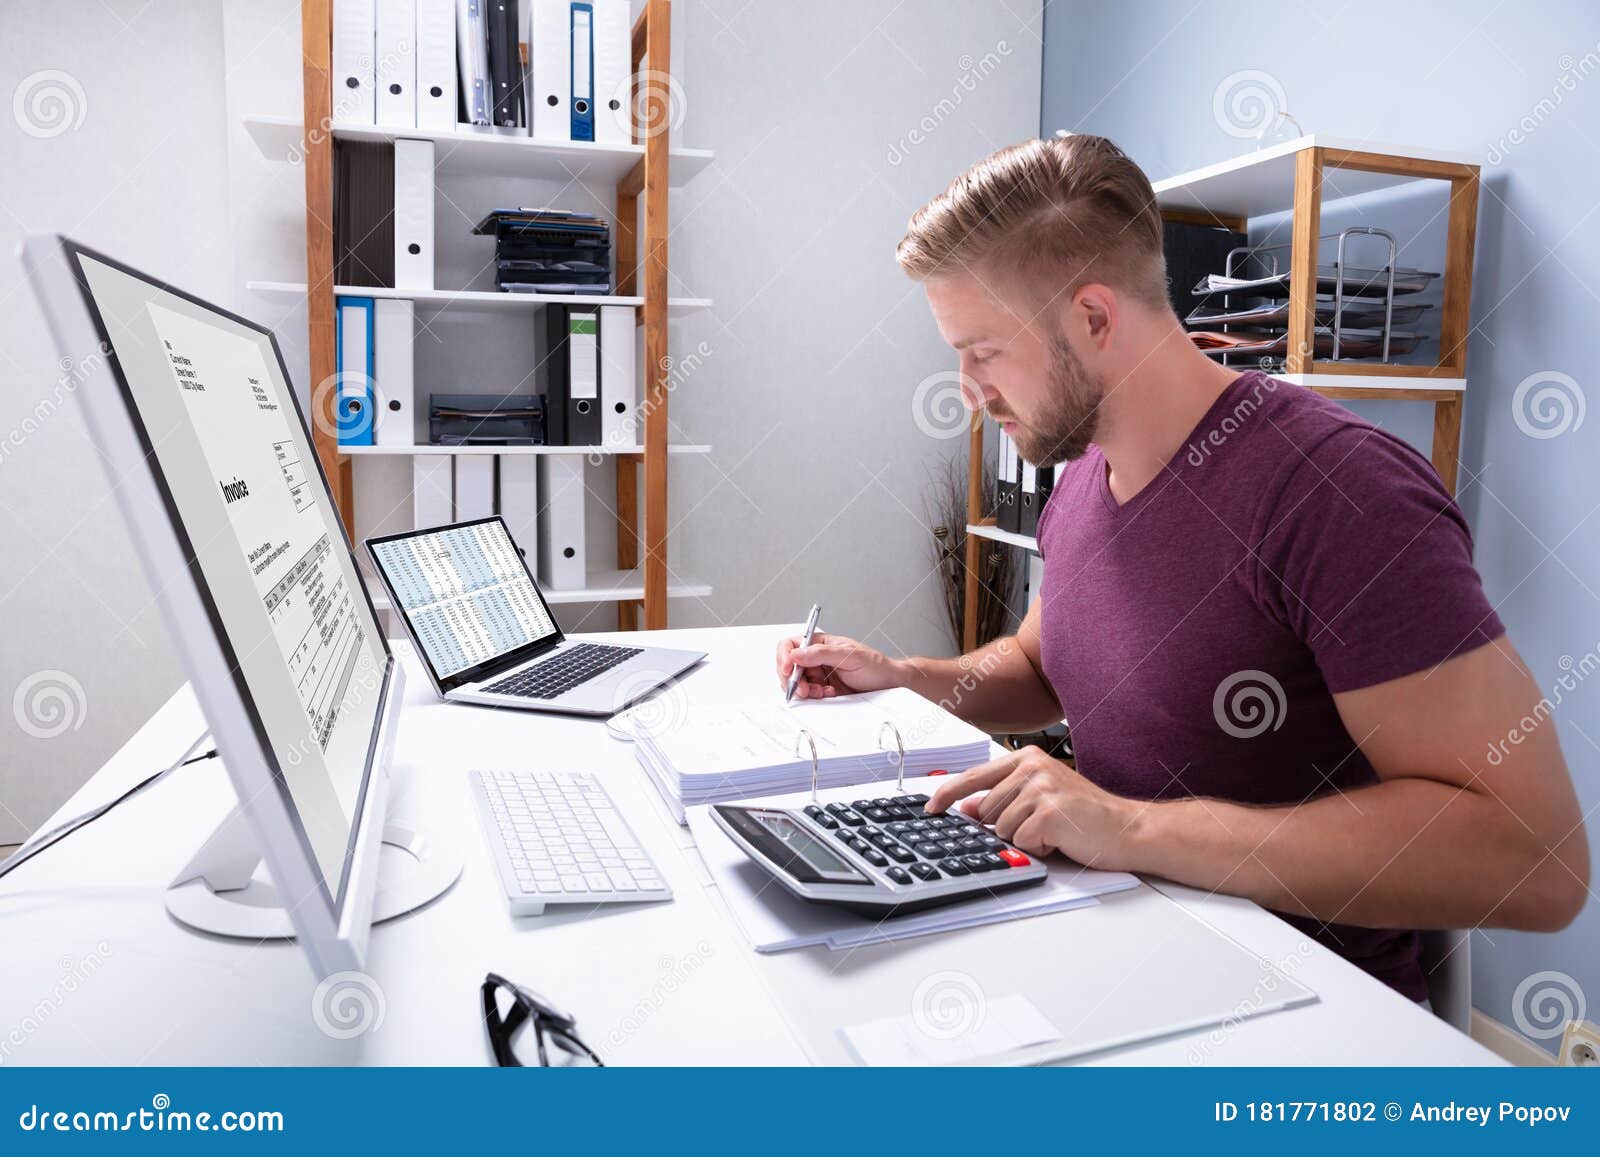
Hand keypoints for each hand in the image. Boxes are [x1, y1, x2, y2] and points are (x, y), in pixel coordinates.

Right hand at [776, 632, 902, 699]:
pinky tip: (828, 695)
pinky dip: (813, 697)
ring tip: (821, 692)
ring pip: (796, 682)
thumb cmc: (875, 665)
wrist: (889, 684)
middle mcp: (816, 658)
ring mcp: (818, 674)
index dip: (785, 656)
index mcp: (820, 643)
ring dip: (804, 690)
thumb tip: (796, 654)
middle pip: (789, 666)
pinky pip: (807, 695)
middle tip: (804, 689)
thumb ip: (821, 653)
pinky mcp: (822, 690)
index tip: (787, 669)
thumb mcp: (849, 655)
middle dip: (793, 679)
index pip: (791, 644)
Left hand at [925, 746, 1140, 869]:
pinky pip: (1021, 841)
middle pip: (986, 810)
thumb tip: (967, 808)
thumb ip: (1004, 797)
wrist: (1126, 828)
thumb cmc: (1085, 815)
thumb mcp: (1041, 797)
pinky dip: (1038, 848)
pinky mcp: (1049, 812)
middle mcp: (1032, 767)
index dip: (948, 794)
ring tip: (1053, 831)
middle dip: (1006, 826)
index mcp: (1027, 758)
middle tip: (1041, 824)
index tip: (931, 807)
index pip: (975, 776)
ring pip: (1001, 828)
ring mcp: (1040, 788)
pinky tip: (1059, 839)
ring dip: (1024, 838)